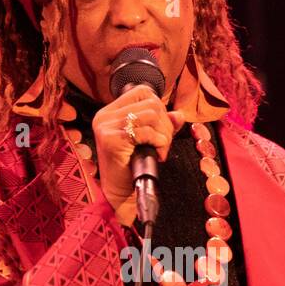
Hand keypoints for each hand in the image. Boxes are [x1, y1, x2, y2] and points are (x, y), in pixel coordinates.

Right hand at [91, 85, 186, 226]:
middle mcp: (104, 116)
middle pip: (151, 102)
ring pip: (151, 115)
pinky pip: (146, 131)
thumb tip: (179, 115)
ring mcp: (106, 127)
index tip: (160, 129)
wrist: (121, 194)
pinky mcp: (111, 139)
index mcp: (110, 112)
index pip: (142, 92)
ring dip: (163, 135)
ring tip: (160, 151)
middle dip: (165, 124)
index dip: (159, 107)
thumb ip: (162, 125)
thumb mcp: (148, 140)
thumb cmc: (132, 167)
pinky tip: (157, 154)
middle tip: (163, 144)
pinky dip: (159, 142)